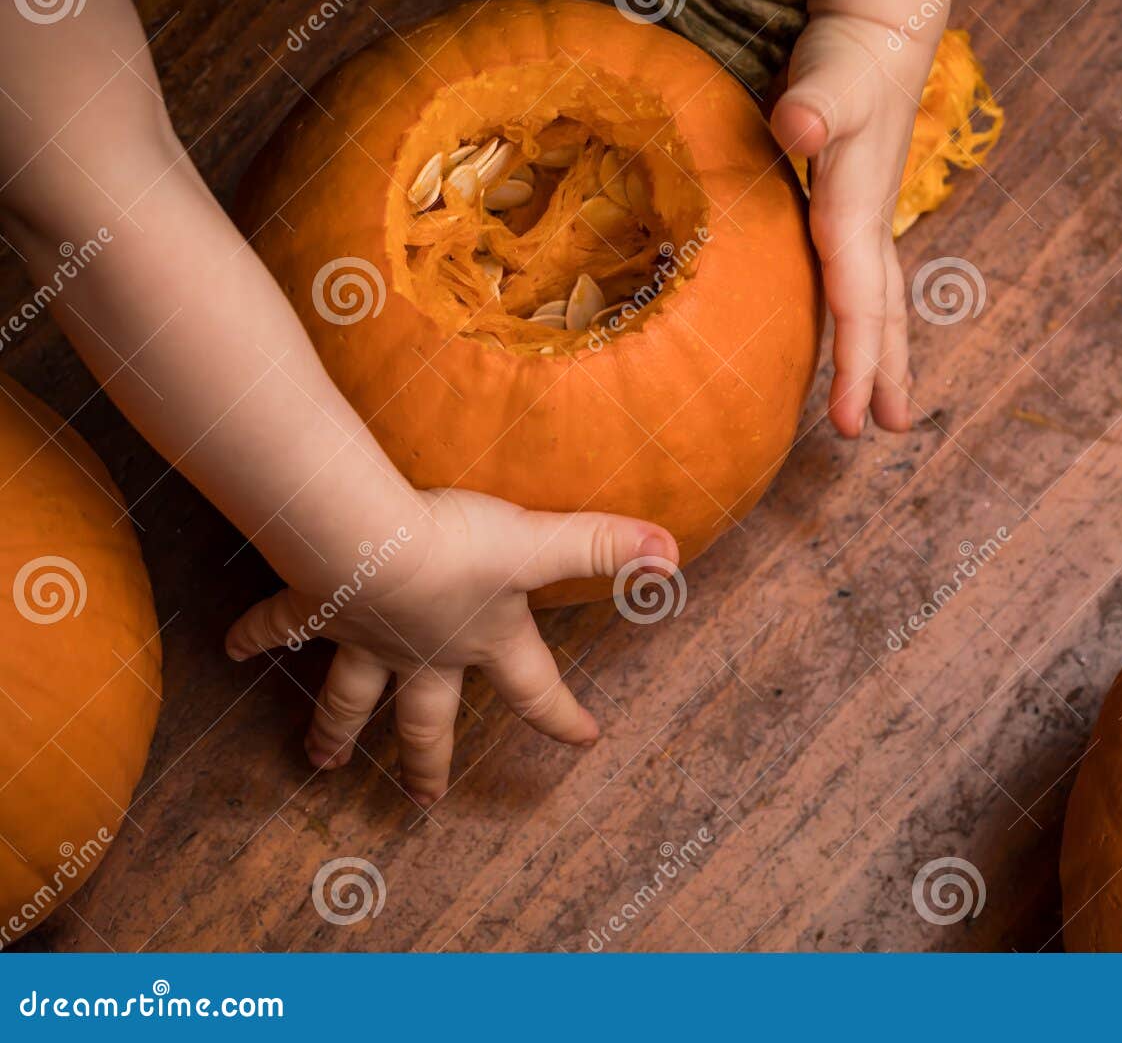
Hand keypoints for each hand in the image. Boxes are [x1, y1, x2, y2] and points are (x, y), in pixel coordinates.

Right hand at [224, 489, 677, 805]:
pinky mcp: (317, 607)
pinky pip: (282, 626)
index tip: (585, 741)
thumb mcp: (540, 542)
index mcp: (484, 641)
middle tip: (426, 801)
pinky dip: (255, 636)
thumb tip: (676, 553)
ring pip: (352, 697)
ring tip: (321, 763)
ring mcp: (367, 637)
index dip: (562, 716)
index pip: (536, 690)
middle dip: (430, 760)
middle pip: (428, 721)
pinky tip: (227, 649)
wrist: (369, 539)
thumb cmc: (457, 544)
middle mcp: (425, 653)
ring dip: (336, 730)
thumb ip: (604, 546)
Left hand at [770, 12, 940, 437]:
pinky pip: (857, 282)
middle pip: (880, 315)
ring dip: (884, 356)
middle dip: (883, 375)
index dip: (858, 367)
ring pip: (877, 303)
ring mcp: (862, 221)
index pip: (858, 306)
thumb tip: (797, 127)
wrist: (877, 30)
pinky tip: (850, 337)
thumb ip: (813, 104)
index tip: (853, 423)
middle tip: (882, 432)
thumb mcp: (829, 77)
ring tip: (888, 410)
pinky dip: (862, 321)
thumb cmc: (848, 56)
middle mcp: (865, 229)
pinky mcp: (849, 209)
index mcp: (855, 216)